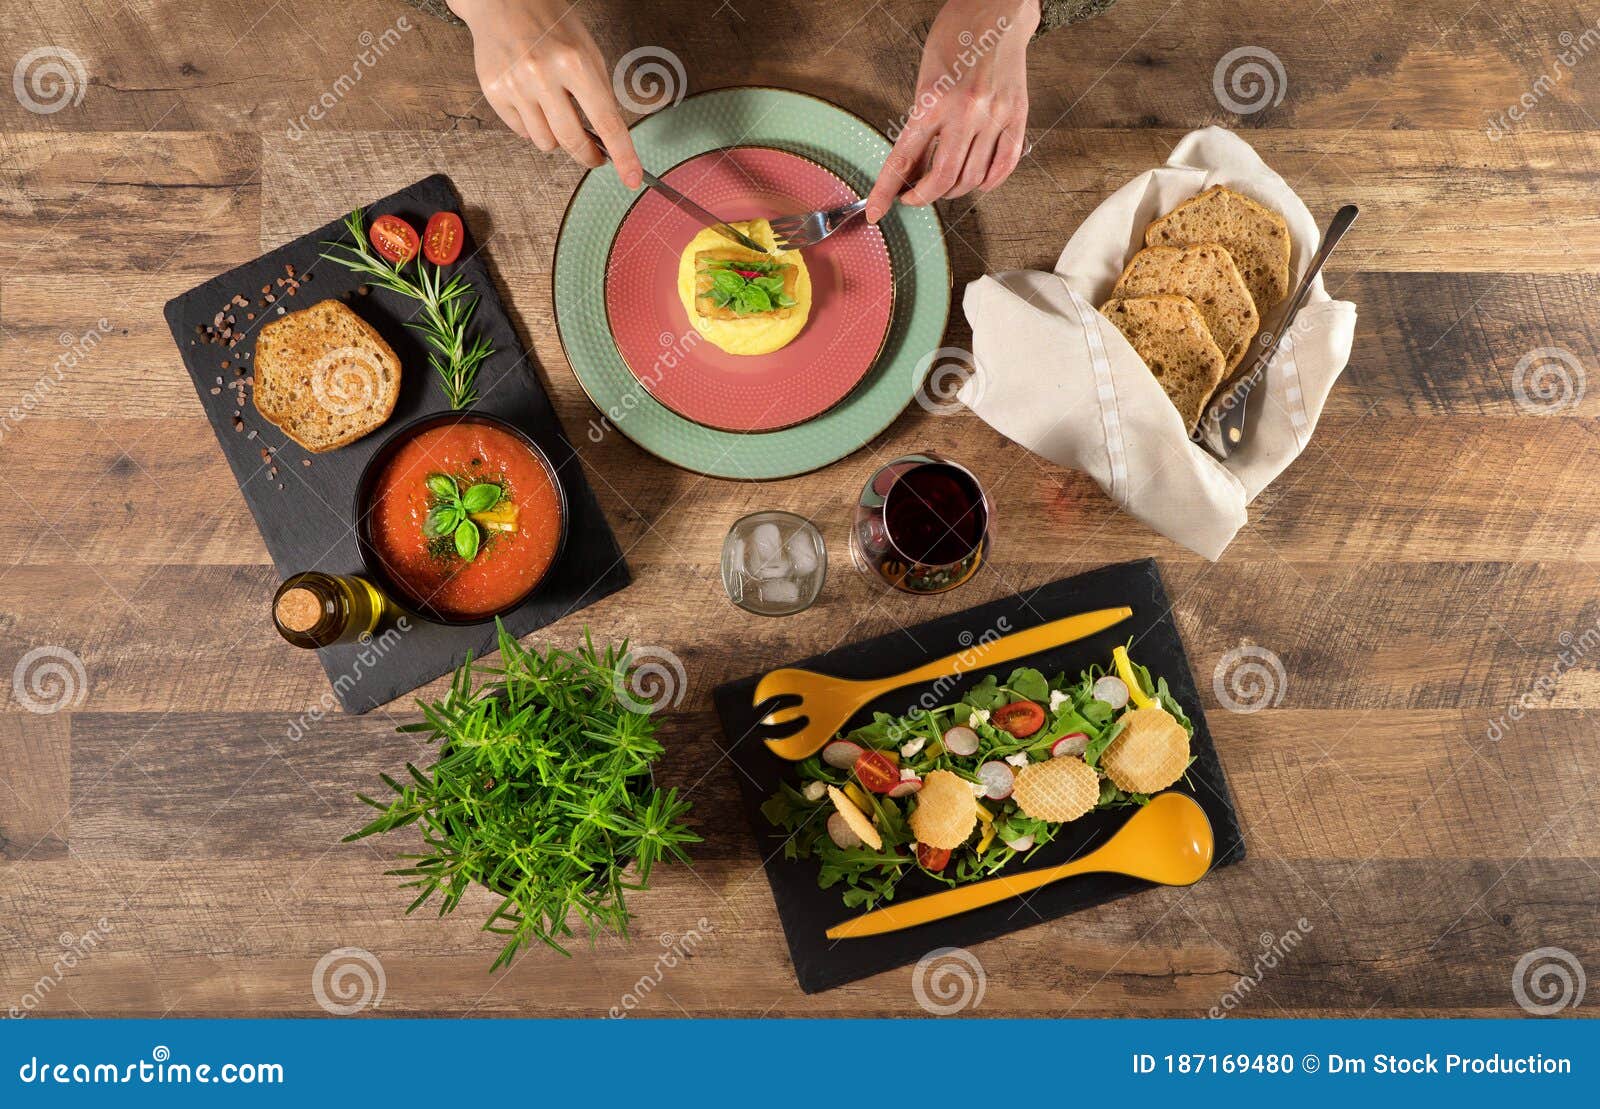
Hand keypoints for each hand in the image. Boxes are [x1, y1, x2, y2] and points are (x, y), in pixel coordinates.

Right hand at [449, 0, 643, 188]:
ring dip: (556, 137)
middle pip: (572, 141)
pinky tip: (531, 100)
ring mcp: (515, 85)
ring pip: (546, 143)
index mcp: (575, 62)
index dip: (622, 155)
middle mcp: (543, 74)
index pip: (606, 121)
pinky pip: (522, 132)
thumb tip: (608, 139)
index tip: (631, 177)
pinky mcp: (494, 92)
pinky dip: (532, 125)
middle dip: (588, 155)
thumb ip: (598, 94)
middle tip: (595, 156)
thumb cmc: (551, 25)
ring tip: (554, 110)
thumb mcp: (587, 50)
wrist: (503, 0)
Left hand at [866, 0, 1037, 221]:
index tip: (876, 212)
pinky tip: (977, 183)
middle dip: (922, 197)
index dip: (887, 192)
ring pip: (972, 179)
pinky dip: (988, 183)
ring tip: (944, 186)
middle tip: (913, 197)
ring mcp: (995, 117)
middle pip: (942, 179)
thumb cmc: (954, 40)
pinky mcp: (1018, 117)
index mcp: (933, 102)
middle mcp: (966, 114)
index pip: (903, 160)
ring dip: (954, 191)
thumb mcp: (924, 81)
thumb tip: (911, 170)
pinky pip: (1004, 166)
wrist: (996, 13)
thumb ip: (919, 127)